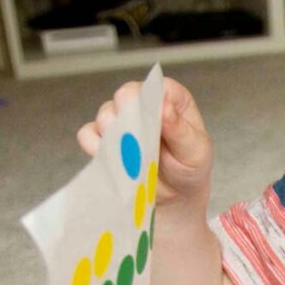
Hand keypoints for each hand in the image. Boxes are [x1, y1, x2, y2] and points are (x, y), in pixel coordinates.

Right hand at [76, 77, 212, 209]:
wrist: (176, 197)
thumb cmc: (190, 169)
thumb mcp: (195, 152)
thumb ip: (181, 130)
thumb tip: (164, 107)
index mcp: (170, 99)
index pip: (156, 87)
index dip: (153, 103)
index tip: (156, 124)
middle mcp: (142, 103)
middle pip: (125, 96)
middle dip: (132, 121)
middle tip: (144, 145)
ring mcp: (120, 119)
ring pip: (105, 116)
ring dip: (118, 139)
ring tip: (136, 160)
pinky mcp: (103, 138)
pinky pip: (88, 136)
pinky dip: (98, 150)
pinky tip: (116, 164)